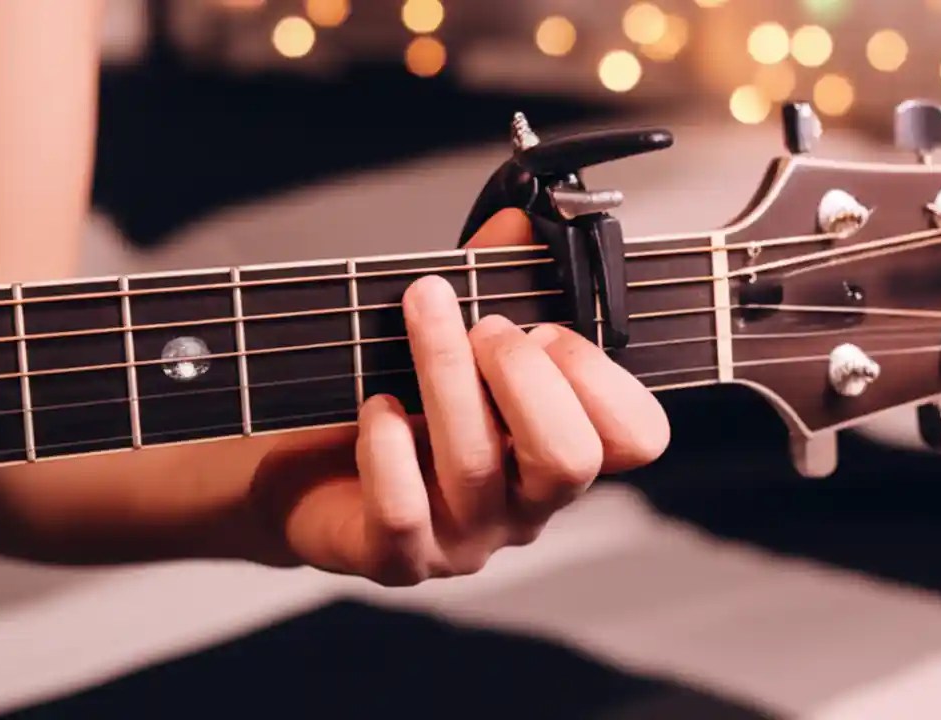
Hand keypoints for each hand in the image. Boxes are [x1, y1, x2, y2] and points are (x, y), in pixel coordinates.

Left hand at [247, 209, 669, 584]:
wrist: (303, 471)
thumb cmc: (393, 400)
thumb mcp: (450, 335)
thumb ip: (492, 278)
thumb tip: (520, 219)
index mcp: (556, 453)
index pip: (637, 439)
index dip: (601, 377)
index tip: (545, 329)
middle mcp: (524, 506)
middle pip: (570, 460)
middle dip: (525, 373)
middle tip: (483, 327)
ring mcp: (464, 540)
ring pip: (475, 464)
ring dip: (445, 369)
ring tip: (420, 310)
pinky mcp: (396, 558)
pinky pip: (402, 508)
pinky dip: (385, 443)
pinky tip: (373, 406)